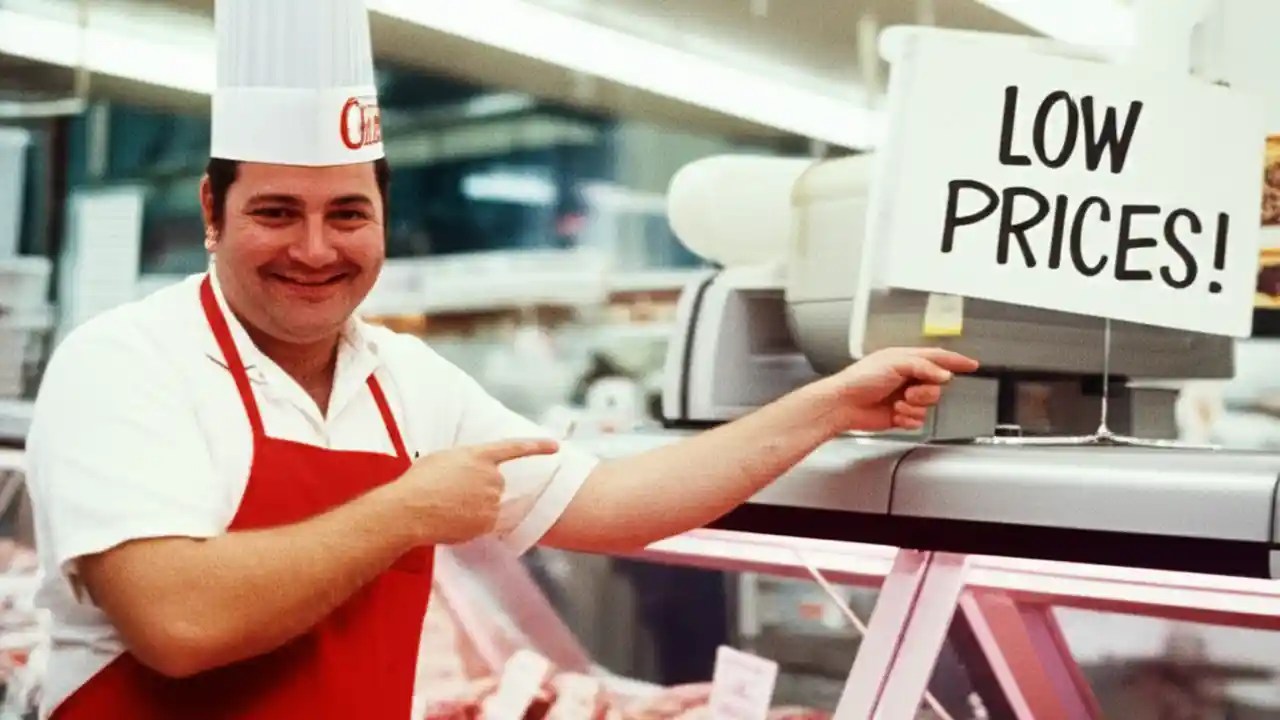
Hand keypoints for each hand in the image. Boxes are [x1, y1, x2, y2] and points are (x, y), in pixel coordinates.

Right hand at [390, 438, 559, 544]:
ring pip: (490, 504)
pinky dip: (471, 523)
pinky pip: (484, 522)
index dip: (537, 446)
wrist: (410, 509)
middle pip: (495, 483)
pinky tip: (451, 520)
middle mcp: (492, 476)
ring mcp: (492, 500)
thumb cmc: (418, 482)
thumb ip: (464, 462)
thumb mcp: (441, 459)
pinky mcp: (488, 522)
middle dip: (478, 488)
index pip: (515, 448)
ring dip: (474, 506)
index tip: (556, 446)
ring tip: (447, 507)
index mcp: (479, 455)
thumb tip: (469, 474)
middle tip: (450, 493)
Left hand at [815, 347, 978, 431]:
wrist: (844, 405)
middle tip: (909, 392)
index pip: (938, 358)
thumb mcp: (894, 363)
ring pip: (929, 404)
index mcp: (906, 360)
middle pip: (937, 386)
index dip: (956, 361)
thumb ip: (922, 366)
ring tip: (897, 403)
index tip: (971, 364)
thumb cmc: (860, 379)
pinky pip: (919, 419)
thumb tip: (943, 374)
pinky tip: (895, 414)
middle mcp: (908, 378)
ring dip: (914, 406)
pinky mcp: (901, 415)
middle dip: (925, 392)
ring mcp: (905, 397)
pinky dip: (908, 418)